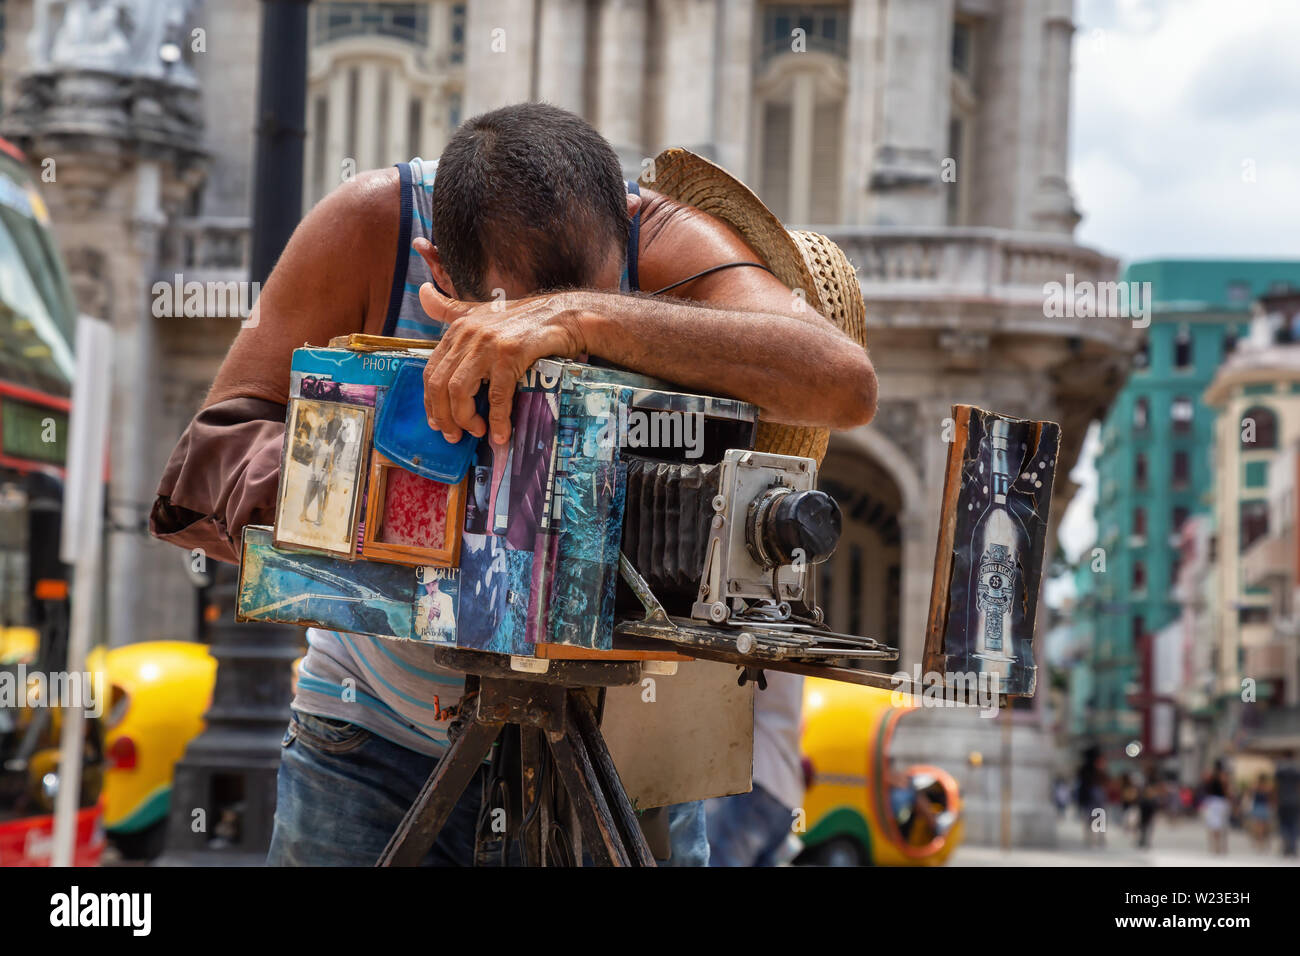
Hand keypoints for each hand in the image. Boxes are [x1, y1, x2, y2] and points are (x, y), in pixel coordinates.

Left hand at [419, 282, 586, 443]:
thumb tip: (423, 293)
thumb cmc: (524, 318)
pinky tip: (500, 433)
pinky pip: (497, 396)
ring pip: (460, 391)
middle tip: (454, 436)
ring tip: (477, 432)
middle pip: (440, 384)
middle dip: (444, 416)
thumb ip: (451, 308)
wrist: (564, 315)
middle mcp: (469, 335)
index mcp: (458, 329)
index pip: (431, 371)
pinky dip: (497, 420)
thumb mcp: (482, 310)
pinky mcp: (511, 354)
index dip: (431, 402)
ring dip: (465, 419)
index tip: (438, 422)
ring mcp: (489, 344)